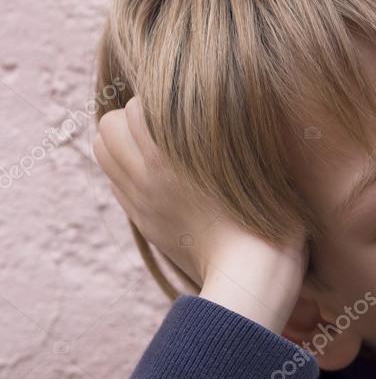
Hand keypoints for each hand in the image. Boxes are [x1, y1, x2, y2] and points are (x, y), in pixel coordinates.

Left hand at [92, 96, 306, 331]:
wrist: (250, 277)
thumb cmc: (268, 217)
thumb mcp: (259, 165)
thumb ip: (233, 132)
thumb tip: (225, 103)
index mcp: (173, 157)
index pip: (137, 107)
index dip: (162, 101)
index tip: (189, 108)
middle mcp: (147, 177)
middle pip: (109, 125)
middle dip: (132, 117)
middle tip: (166, 123)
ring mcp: (142, 201)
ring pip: (103, 152)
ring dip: (124, 141)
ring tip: (157, 145)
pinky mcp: (144, 221)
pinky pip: (116, 181)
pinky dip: (129, 169)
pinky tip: (161, 175)